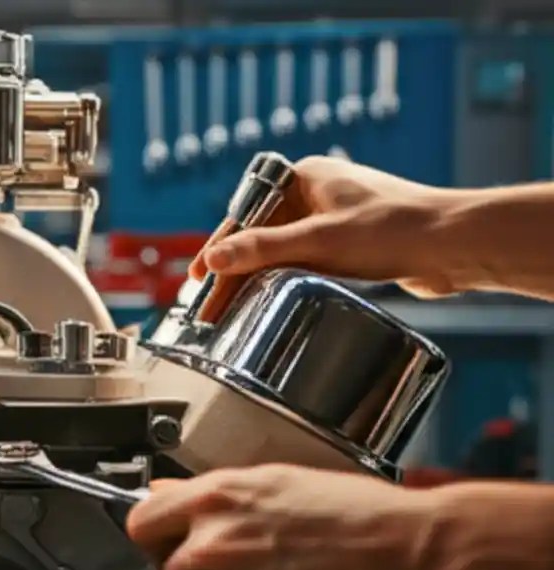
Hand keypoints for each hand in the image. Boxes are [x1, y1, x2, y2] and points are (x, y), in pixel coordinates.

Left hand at [127, 465, 447, 569]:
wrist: (420, 558)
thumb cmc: (364, 515)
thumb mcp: (278, 480)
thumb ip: (212, 492)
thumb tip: (166, 491)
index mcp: (217, 500)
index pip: (141, 523)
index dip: (154, 534)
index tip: (165, 540)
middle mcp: (216, 546)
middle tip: (240, 565)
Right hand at [189, 155, 474, 298]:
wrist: (455, 245)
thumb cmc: (393, 229)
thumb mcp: (317, 241)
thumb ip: (262, 249)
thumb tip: (215, 259)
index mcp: (306, 177)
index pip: (247, 212)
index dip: (220, 245)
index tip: (200, 274)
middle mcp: (318, 193)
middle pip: (260, 233)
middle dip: (234, 267)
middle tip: (210, 302)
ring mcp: (335, 219)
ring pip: (282, 249)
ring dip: (257, 276)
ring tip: (231, 307)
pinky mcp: (351, 244)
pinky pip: (306, 261)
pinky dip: (285, 279)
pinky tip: (272, 299)